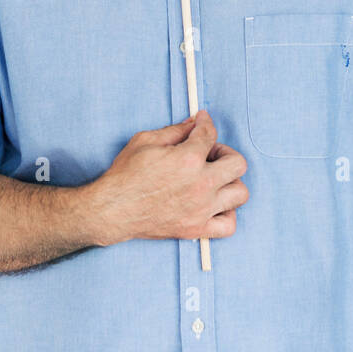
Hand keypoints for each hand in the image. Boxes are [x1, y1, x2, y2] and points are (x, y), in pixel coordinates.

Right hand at [85, 110, 248, 246]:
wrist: (112, 210)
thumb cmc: (125, 174)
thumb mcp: (146, 140)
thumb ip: (176, 130)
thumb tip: (195, 123)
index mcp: (188, 159)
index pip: (210, 134)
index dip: (205, 123)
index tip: (201, 124)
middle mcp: (201, 184)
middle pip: (238, 163)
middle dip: (225, 153)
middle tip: (208, 154)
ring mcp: (201, 209)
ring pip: (240, 193)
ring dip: (230, 182)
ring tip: (213, 179)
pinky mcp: (196, 228)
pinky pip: (229, 225)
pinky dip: (227, 214)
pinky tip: (214, 205)